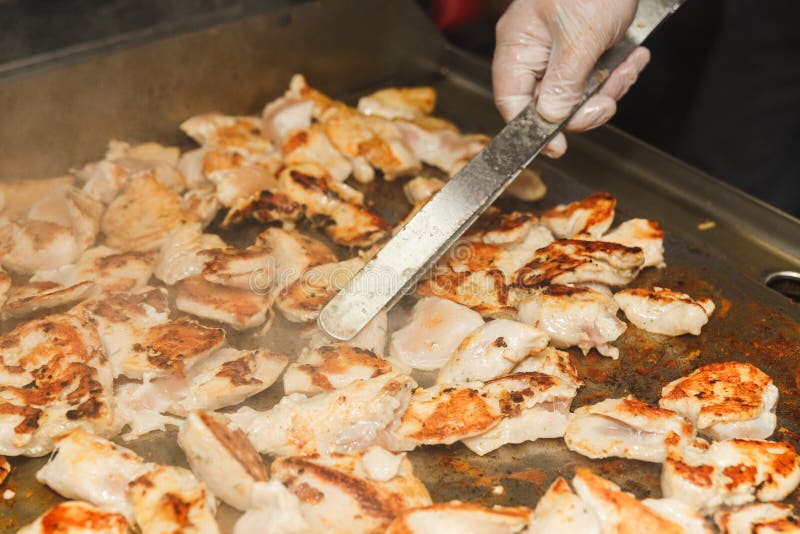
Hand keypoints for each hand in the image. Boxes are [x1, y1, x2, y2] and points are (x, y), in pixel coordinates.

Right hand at [493, 0, 649, 156]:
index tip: (557, 148)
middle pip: (550, 104)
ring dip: (610, 87)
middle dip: (585, 107)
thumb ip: (563, 84)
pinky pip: (598, 75)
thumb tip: (551, 119)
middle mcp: (535, 52)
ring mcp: (561, 49)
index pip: (512, 103)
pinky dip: (620, 71)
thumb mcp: (579, 38)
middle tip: (609, 100)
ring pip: (579, 93)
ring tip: (629, 65)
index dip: (532, 130)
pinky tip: (634, 55)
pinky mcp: (586, 46)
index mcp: (519, 48)